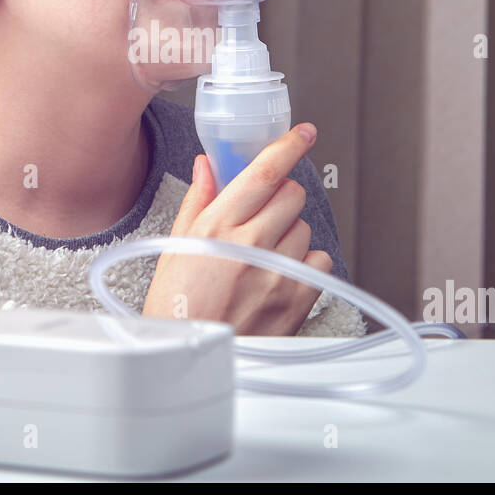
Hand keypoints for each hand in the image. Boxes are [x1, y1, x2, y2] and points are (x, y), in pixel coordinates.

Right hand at [142, 123, 333, 334]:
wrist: (188, 361)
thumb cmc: (177, 308)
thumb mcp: (176, 247)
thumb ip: (198, 202)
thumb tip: (207, 166)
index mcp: (217, 227)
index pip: (263, 173)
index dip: (288, 146)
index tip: (304, 133)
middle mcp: (250, 245)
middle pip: (291, 194)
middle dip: (281, 196)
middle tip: (263, 215)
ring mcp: (277, 272)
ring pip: (304, 227)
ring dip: (290, 232)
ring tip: (264, 254)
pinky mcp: (297, 298)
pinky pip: (319, 260)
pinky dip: (305, 263)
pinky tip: (280, 274)